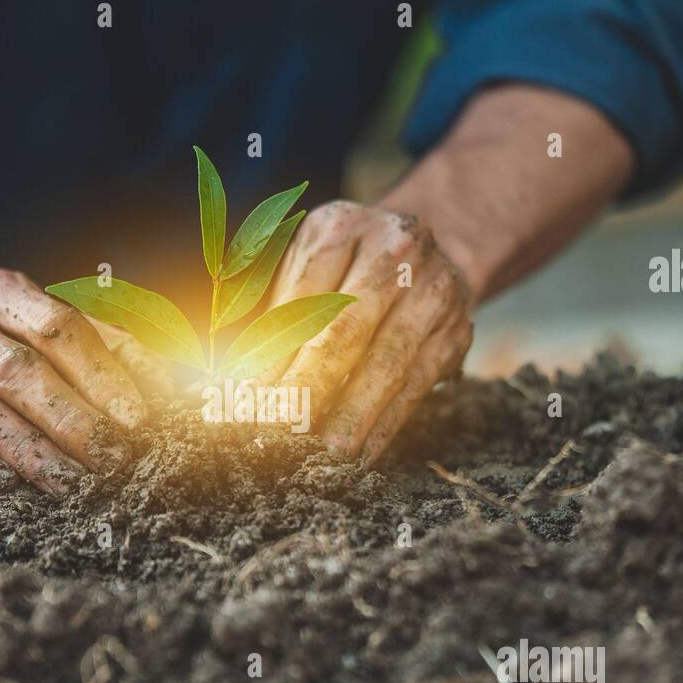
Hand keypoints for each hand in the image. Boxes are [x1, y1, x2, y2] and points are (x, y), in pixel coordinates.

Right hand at [0, 269, 145, 492]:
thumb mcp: (31, 321)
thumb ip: (101, 345)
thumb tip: (176, 382)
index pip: (57, 327)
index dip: (102, 373)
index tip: (140, 418)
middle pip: (19, 371)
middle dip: (74, 420)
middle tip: (116, 461)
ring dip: (32, 452)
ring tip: (76, 485)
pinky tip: (11, 486)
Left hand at [255, 200, 473, 463]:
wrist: (434, 248)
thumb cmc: (345, 265)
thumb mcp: (306, 261)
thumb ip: (269, 307)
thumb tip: (228, 373)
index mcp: (340, 227)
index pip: (300, 299)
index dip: (272, 352)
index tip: (246, 397)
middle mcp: (394, 250)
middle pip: (345, 330)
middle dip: (310, 386)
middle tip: (280, 431)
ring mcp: (432, 290)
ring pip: (386, 363)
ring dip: (352, 415)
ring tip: (324, 455)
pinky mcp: (455, 331)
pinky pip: (416, 386)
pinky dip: (387, 424)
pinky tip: (361, 453)